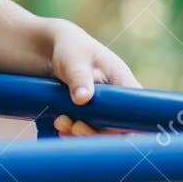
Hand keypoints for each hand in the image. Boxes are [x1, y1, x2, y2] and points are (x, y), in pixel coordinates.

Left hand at [48, 22, 140, 136]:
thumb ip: (79, 77)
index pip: (134, 109)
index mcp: (122, 81)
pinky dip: (71, 133)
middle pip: (116, 126)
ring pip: (98, 131)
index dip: (124, 125)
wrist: (48, 49)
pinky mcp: (86, 113)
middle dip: (95, 132)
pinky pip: (84, 130)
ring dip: (80, 134)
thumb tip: (83, 98)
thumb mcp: (74, 59)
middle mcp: (115, 98)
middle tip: (74, 127)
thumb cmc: (69, 47)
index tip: (103, 130)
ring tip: (61, 123)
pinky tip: (60, 127)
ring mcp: (101, 107)